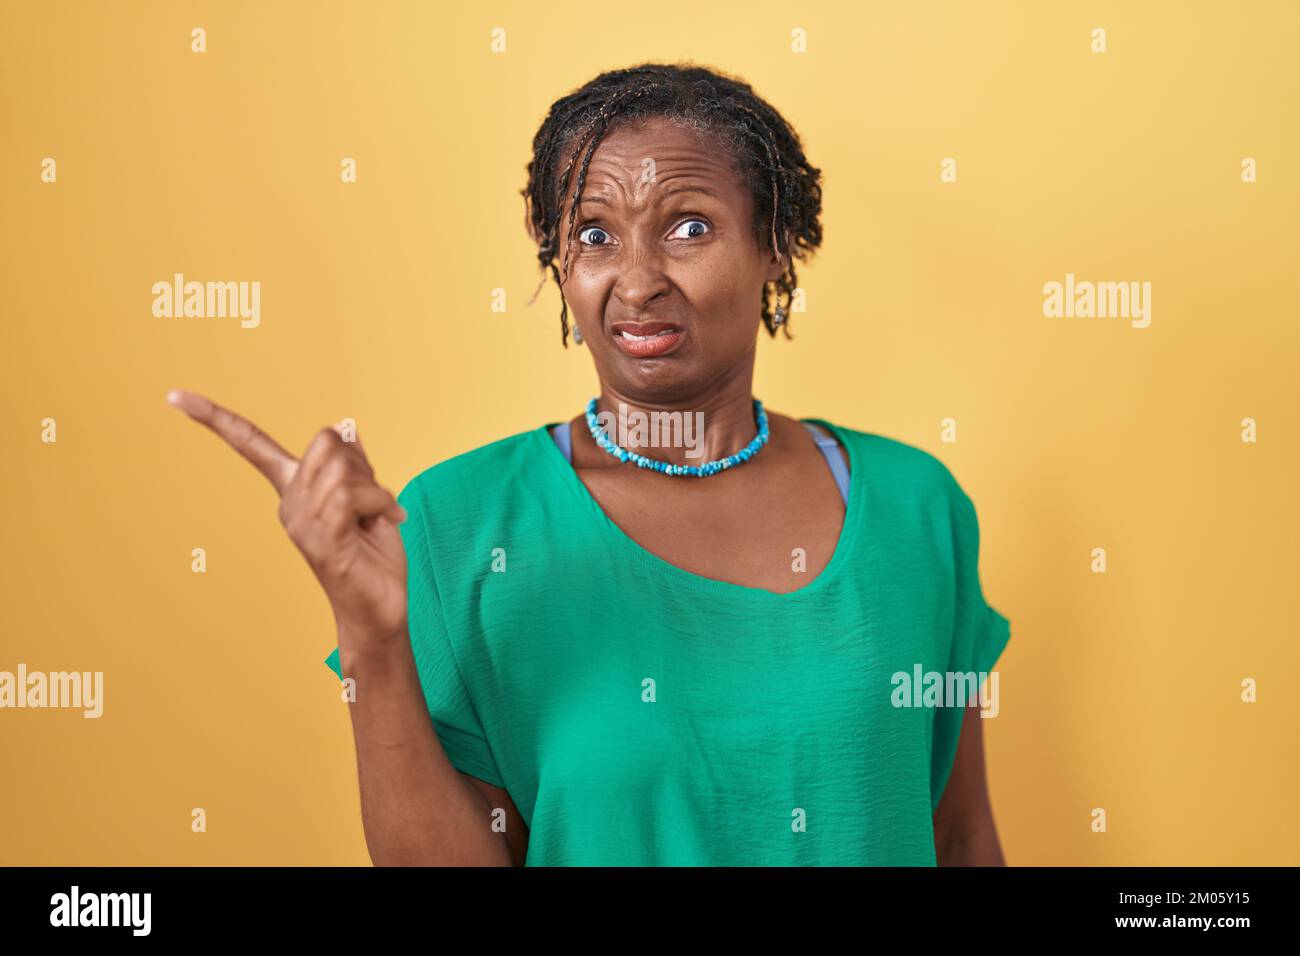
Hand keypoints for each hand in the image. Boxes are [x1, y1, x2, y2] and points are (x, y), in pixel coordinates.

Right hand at [166, 389, 408, 652]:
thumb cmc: (373, 558)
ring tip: (379, 518)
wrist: (379, 611)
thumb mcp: (369, 500)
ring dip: (377, 489)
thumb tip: (346, 427)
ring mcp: (300, 524)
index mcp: (294, 490)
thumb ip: (355, 465)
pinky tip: (387, 523)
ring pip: (343, 468)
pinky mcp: (319, 542)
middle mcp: (288, 504)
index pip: (251, 445)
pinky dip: (381, 504)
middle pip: (326, 440)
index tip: (173, 395)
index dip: (215, 417)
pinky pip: (349, 497)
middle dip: (362, 462)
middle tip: (373, 500)